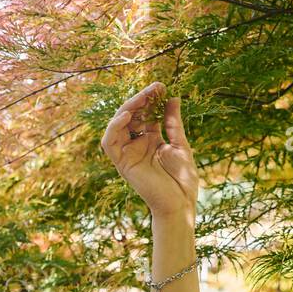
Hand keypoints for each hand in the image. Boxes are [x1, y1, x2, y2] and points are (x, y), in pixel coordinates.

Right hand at [99, 81, 198, 219]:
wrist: (180, 205)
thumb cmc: (182, 180)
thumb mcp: (180, 145)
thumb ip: (173, 123)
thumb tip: (173, 98)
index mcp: (151, 140)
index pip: (146, 114)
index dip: (151, 99)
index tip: (162, 86)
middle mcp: (137, 144)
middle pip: (131, 116)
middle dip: (141, 100)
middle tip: (154, 88)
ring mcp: (128, 153)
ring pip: (118, 125)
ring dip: (127, 109)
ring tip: (142, 98)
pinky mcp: (122, 163)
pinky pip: (109, 142)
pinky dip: (114, 127)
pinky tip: (128, 115)